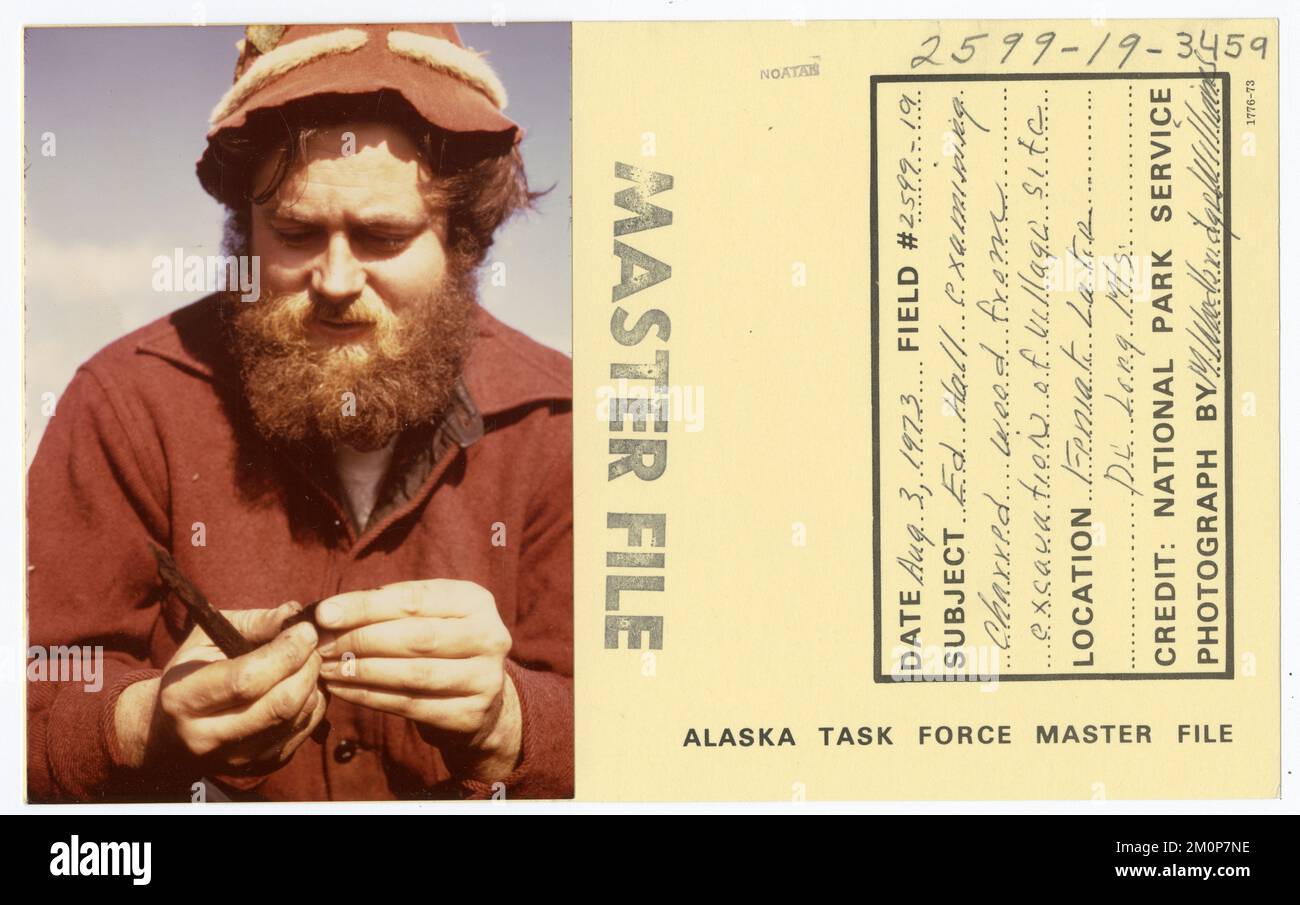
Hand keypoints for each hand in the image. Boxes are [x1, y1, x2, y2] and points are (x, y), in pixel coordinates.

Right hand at [116, 601, 326, 775]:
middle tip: (312, 645)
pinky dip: (314, 703)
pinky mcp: (259, 767)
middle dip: (307, 667)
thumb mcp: (206, 638)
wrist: (168, 731)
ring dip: (314, 684)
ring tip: (308, 662)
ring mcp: (235, 758)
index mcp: (183, 699)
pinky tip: (304, 685)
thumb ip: (252, 622)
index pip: (246, 679)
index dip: (285, 652)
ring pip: (296, 718)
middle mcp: (207, 736)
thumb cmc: (192, 672)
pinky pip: (303, 732)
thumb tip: (295, 613)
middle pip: (279, 703)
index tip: (306, 630)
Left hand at [313, 580, 520, 781]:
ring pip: (413, 674)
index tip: (324, 613)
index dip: (366, 605)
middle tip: (321, 644)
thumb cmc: (440, 643)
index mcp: (476, 601)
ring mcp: (485, 678)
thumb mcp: (428, 614)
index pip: (414, 599)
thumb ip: (389, 607)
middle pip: (416, 637)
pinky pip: (411, 705)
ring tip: (327, 667)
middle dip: (360, 639)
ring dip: (362, 671)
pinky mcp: (471, 714)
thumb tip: (329, 612)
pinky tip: (343, 690)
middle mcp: (489, 637)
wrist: (483, 696)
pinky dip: (370, 697)